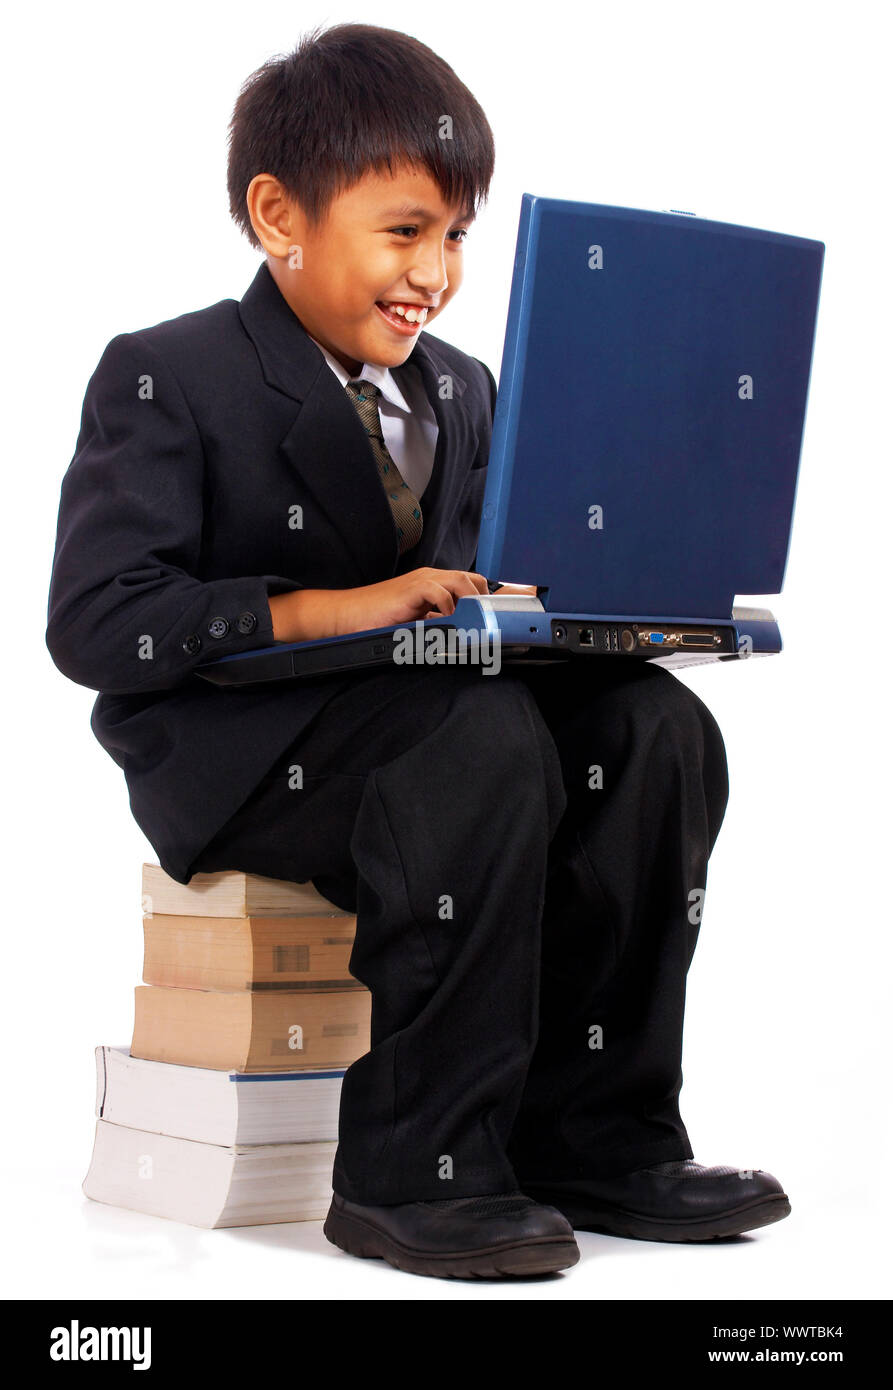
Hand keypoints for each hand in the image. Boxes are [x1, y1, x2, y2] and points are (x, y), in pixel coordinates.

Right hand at [341, 567, 491, 631]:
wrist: (347, 615)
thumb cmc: (377, 620)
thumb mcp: (415, 622)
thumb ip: (436, 623)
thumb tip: (460, 637)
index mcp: (433, 584)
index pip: (469, 583)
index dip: (483, 599)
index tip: (491, 619)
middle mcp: (431, 578)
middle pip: (472, 578)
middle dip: (483, 599)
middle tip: (485, 623)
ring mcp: (421, 581)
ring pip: (461, 580)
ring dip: (471, 601)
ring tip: (473, 622)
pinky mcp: (411, 589)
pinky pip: (439, 590)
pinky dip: (448, 606)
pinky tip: (447, 622)